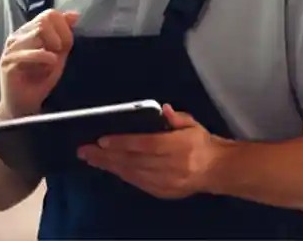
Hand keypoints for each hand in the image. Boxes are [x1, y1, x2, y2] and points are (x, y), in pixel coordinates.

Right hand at [0, 9, 80, 118]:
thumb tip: (74, 14)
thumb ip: (65, 35)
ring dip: (52, 50)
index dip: (64, 28)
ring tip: (51, 64)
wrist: (24, 106)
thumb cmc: (40, 81)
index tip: (65, 46)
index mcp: (28, 32)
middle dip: (60, 37)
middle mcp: (17, 36)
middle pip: (45, 20)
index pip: (49, 14)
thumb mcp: (58, 55)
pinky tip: (48, 68)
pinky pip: (31, 52)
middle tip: (59, 55)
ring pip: (39, 32)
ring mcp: (10, 48)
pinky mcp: (7, 61)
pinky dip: (45, 59)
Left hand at [78, 104, 223, 199]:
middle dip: (106, 156)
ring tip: (91, 158)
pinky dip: (122, 174)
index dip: (122, 143)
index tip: (102, 139)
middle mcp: (170, 166)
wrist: (216, 170)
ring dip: (110, 166)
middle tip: (85, 150)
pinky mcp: (163, 192)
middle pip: (133, 161)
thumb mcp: (192, 124)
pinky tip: (110, 167)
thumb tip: (164, 109)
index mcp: (178, 147)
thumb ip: (177, 117)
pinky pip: (137, 183)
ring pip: (132, 174)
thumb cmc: (201, 143)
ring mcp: (166, 182)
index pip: (145, 144)